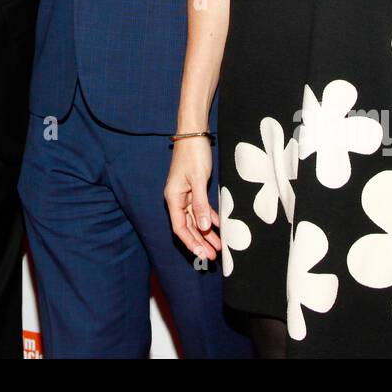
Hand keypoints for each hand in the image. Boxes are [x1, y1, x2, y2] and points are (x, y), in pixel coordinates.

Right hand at [164, 137, 220, 261]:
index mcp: (173, 198)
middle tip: (212, 257)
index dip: (191, 243)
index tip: (202, 254)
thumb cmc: (193, 154)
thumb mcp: (198, 179)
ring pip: (195, 220)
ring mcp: (185, 195)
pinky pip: (200, 209)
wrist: (193, 134)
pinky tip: (218, 227)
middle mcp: (177, 199)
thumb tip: (203, 228)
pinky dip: (208, 219)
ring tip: (218, 247)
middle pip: (188, 227)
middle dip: (199, 243)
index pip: (180, 228)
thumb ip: (200, 204)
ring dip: (205, 234)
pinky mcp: (193, 189)